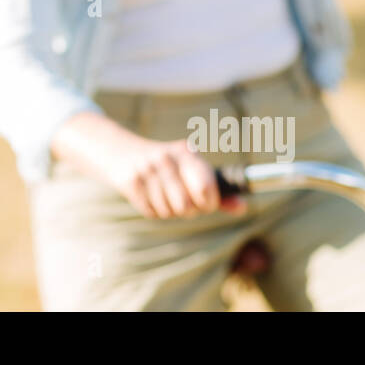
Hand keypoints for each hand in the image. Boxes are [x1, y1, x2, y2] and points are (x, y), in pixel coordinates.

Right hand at [101, 133, 246, 219]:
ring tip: (165, 195)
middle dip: (188, 210)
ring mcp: (148, 170)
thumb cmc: (168, 166)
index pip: (205, 188)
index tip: (206, 202)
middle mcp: (167, 159)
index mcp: (187, 153)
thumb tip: (242, 208)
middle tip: (183, 200)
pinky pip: (152, 213)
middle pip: (187, 206)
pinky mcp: (132, 183)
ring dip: (170, 210)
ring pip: (169, 212)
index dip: (208, 203)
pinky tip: (151, 195)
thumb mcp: (192, 170)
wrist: (123, 152)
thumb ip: (218, 190)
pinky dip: (155, 210)